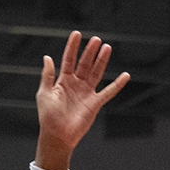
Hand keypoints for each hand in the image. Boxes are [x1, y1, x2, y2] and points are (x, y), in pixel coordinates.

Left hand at [33, 32, 130, 169]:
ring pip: (96, 73)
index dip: (73, 47)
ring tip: (107, 47)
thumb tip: (47, 57)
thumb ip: (47, 75)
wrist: (57, 136)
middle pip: (85, 64)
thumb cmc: (48, 116)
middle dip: (90, 51)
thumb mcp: (44, 93)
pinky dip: (117, 84)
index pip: (69, 59)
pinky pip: (109, 92)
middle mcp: (76, 84)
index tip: (77, 34)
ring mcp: (86, 93)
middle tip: (97, 39)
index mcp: (63, 81)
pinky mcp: (95, 103)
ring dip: (102, 61)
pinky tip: (125, 75)